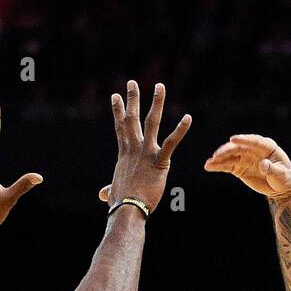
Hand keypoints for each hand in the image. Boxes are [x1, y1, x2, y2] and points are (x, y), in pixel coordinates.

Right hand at [97, 81, 190, 212]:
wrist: (128, 208)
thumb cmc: (122, 203)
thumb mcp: (114, 192)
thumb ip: (109, 190)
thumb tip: (103, 194)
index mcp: (125, 154)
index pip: (120, 127)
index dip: (118, 111)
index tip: (115, 95)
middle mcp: (134, 148)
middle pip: (132, 118)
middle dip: (132, 99)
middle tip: (132, 82)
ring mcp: (147, 152)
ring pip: (152, 122)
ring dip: (157, 103)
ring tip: (160, 86)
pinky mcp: (160, 160)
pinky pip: (172, 142)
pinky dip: (180, 130)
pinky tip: (188, 117)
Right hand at [204, 133, 290, 202]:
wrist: (282, 188)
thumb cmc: (285, 179)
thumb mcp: (282, 176)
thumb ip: (273, 170)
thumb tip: (263, 164)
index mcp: (268, 147)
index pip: (254, 141)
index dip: (243, 140)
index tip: (232, 139)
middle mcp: (254, 150)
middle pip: (239, 147)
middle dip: (227, 150)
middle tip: (216, 156)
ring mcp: (246, 158)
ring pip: (230, 155)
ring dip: (219, 158)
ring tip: (209, 163)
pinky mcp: (240, 167)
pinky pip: (227, 165)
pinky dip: (218, 166)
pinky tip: (209, 167)